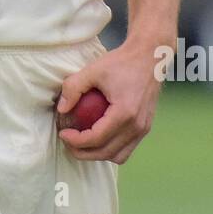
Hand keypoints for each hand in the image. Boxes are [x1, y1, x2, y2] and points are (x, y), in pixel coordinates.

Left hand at [55, 39, 164, 164]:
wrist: (150, 57)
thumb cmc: (122, 62)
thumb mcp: (93, 70)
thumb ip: (74, 88)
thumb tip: (62, 109)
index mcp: (125, 113)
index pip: (96, 138)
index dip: (76, 140)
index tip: (63, 133)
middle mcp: (137, 126)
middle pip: (106, 152)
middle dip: (83, 152)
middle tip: (68, 142)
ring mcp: (144, 128)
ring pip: (118, 156)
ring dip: (98, 154)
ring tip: (82, 143)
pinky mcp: (146, 127)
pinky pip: (127, 148)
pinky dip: (111, 149)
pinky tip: (98, 138)